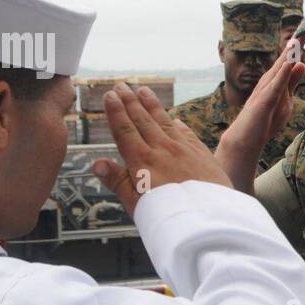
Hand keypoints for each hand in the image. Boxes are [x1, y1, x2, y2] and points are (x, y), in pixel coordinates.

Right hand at [92, 82, 230, 214]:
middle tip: (121, 86)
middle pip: (143, 121)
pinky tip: (175, 119)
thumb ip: (117, 181)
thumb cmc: (169, 215)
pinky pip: (187, 134)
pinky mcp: (202, 155)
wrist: (208, 218)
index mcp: (142, 161)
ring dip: (152, 106)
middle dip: (130, 102)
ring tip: (143, 91)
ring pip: (164, 122)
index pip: (125, 130)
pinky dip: (179, 125)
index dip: (116, 112)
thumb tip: (96, 163)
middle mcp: (163, 150)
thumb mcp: (136, 203)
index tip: (109, 96)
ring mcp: (184, 150)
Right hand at [215, 34, 304, 184]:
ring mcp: (266, 90)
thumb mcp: (285, 99)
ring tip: (298, 39)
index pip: (289, 60)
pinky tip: (291, 62)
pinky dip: (284, 73)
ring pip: (280, 69)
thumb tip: (302, 63)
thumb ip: (292, 82)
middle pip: (285, 59)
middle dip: (295, 45)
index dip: (298, 47)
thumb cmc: (265, 119)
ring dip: (289, 54)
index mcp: (275, 80)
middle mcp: (269, 80)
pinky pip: (276, 85)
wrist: (246, 139)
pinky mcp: (265, 100)